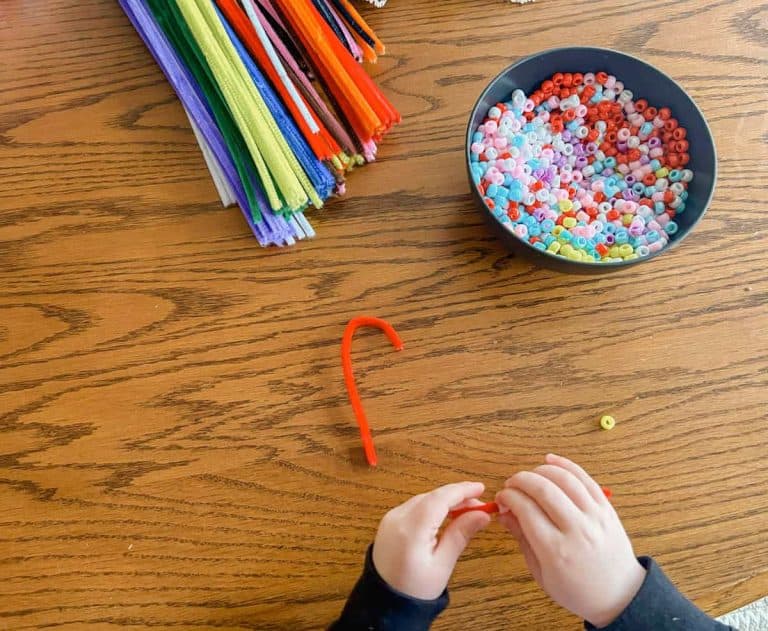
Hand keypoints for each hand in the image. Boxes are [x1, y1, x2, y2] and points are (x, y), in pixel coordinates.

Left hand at [372, 481, 490, 599]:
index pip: (439, 499)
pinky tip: (446, 515)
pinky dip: (432, 507)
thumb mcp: (442, 565)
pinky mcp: (389, 522)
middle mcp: (397, 519)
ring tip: (467, 511)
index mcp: (410, 530)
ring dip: (445, 501)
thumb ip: (460, 535)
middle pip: (431, 497)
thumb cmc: (414, 590)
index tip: (481, 488)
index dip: (461, 490)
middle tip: (479, 506)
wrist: (385, 602)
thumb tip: (481, 514)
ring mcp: (390, 519)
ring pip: (423, 500)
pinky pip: (414, 507)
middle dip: (456, 497)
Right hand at [495, 454, 645, 627]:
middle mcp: (577, 530)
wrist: (619, 595)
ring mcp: (595, 517)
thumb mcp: (541, 573)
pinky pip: (585, 478)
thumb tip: (504, 514)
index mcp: (556, 551)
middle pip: (542, 489)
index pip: (525, 509)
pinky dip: (566, 464)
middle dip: (520, 480)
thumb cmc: (577, 590)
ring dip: (540, 470)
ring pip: (564, 478)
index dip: (508, 497)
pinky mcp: (606, 508)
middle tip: (511, 484)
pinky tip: (550, 460)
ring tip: (529, 476)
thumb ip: (522, 539)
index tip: (502, 498)